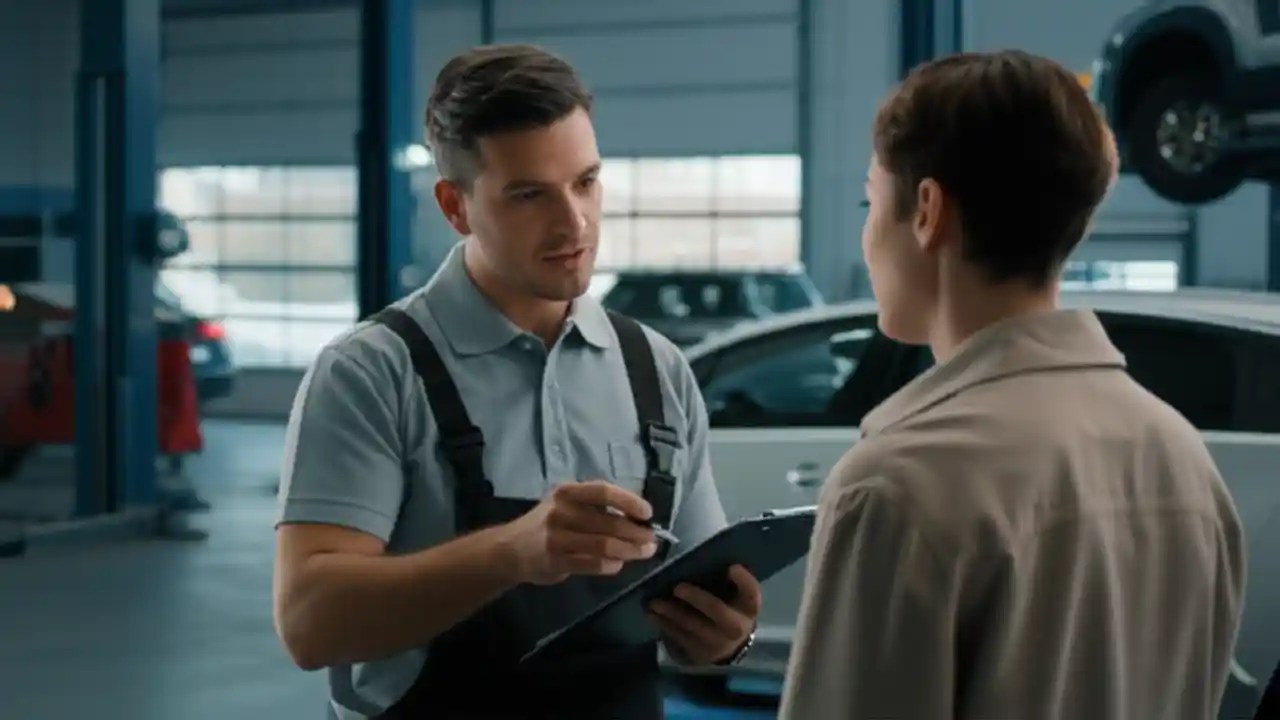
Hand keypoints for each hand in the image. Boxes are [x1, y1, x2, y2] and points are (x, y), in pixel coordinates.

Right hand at [502, 480, 657, 585]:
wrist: (510, 549)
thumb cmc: (548, 524)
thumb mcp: (566, 505)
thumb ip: (595, 509)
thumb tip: (637, 519)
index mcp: (567, 492)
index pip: (603, 491)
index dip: (629, 501)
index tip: (648, 513)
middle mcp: (561, 511)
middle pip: (608, 521)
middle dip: (636, 533)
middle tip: (652, 540)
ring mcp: (557, 537)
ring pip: (604, 545)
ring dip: (629, 551)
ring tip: (644, 553)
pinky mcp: (555, 560)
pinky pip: (592, 564)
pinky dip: (611, 565)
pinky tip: (619, 565)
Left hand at [648, 564, 761, 665]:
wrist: (729, 646)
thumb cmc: (729, 609)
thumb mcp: (735, 597)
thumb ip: (725, 582)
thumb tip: (698, 557)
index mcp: (748, 607)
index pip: (751, 593)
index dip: (744, 581)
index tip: (732, 567)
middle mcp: (736, 626)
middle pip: (717, 610)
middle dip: (696, 597)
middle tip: (677, 587)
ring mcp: (717, 642)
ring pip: (692, 625)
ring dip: (670, 612)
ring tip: (654, 602)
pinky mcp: (699, 653)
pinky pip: (679, 636)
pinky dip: (664, 623)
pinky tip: (653, 614)